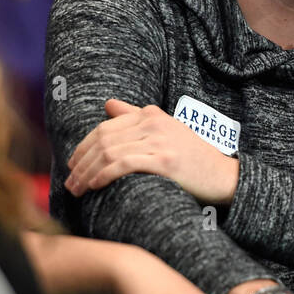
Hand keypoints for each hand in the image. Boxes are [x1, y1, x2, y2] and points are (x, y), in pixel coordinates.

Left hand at [65, 100, 238, 204]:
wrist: (223, 175)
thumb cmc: (193, 157)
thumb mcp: (165, 131)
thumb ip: (136, 116)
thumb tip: (108, 104)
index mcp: (151, 114)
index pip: (105, 127)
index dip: (83, 147)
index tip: (72, 165)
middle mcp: (153, 123)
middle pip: (103, 139)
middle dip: (81, 162)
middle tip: (69, 182)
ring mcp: (159, 140)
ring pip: (109, 152)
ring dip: (87, 172)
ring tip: (77, 189)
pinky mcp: (164, 160)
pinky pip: (124, 164)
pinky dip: (104, 174)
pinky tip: (94, 185)